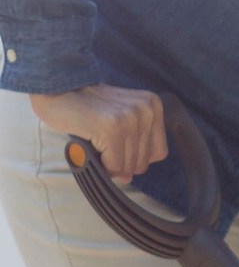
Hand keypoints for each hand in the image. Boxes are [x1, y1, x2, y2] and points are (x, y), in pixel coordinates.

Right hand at [29, 85, 167, 183]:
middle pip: (143, 163)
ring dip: (107, 162)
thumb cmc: (86, 108)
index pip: (158, 153)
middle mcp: (146, 110)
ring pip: (128, 168)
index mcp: (153, 105)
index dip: (135, 155)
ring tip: (94, 138)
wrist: (52, 89)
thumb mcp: (122, 118)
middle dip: (120, 161)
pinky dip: (99, 163)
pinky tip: (89, 144)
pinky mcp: (112, 128)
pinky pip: (113, 166)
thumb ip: (136, 144)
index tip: (116, 139)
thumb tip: (129, 177)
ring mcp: (130, 118)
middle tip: (100, 138)